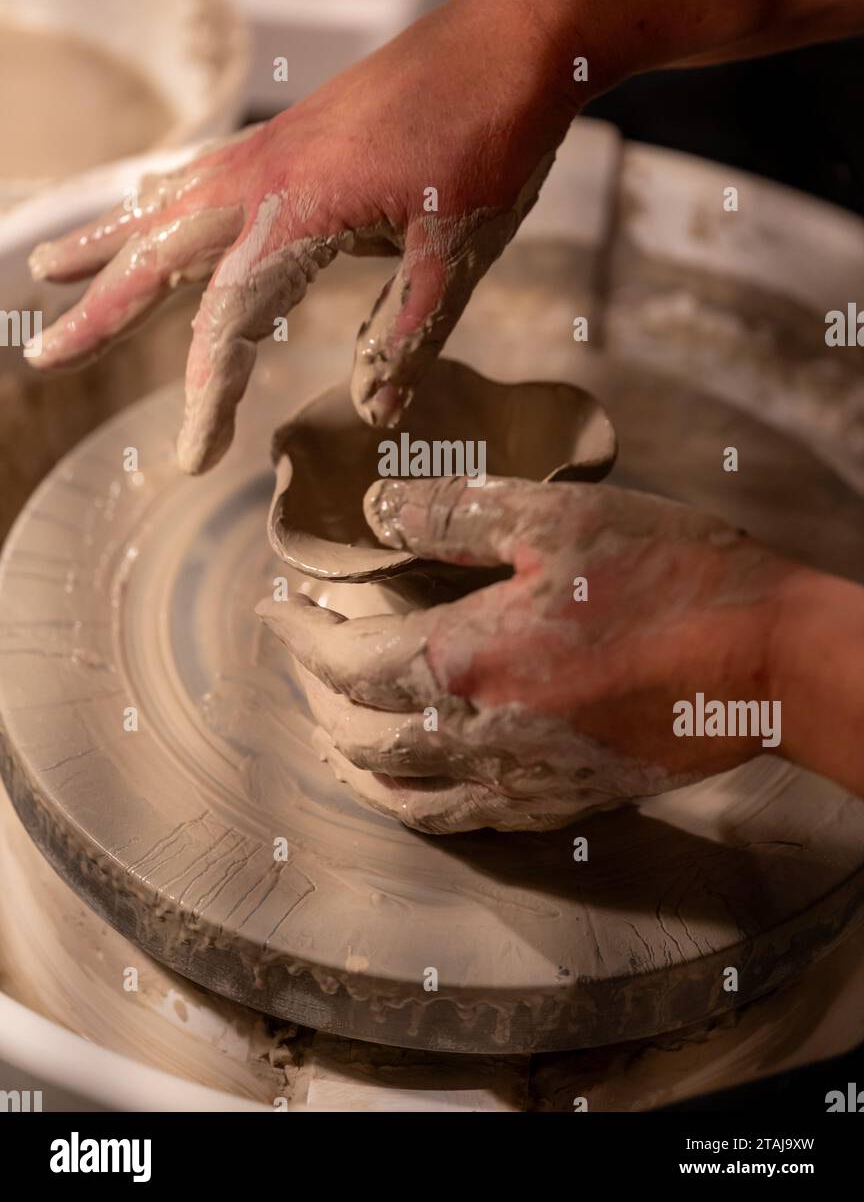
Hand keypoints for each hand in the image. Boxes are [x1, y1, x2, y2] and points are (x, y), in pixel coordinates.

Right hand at [27, 0, 571, 472]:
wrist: (516, 34)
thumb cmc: (492, 139)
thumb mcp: (458, 251)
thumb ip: (409, 335)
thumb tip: (375, 412)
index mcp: (298, 214)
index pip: (229, 327)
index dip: (208, 399)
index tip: (194, 460)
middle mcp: (263, 177)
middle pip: (159, 255)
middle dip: (100, 312)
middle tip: (45, 354)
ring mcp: (272, 149)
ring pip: (166, 204)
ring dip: (107, 242)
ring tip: (48, 268)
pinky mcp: (291, 135)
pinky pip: (200, 172)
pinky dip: (156, 197)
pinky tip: (144, 203)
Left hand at [257, 476, 797, 832]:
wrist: (766, 662)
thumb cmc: (670, 578)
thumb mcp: (558, 515)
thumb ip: (453, 511)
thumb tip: (374, 509)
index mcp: (466, 660)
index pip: (344, 660)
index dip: (299, 633)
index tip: (276, 609)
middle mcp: (478, 736)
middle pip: (357, 734)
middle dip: (313, 694)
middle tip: (302, 655)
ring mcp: (519, 781)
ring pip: (398, 794)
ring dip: (349, 758)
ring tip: (331, 726)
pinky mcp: (558, 803)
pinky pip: (458, 822)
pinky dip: (410, 801)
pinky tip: (413, 779)